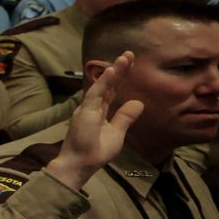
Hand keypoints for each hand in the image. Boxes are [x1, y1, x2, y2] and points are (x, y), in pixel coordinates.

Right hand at [46, 52, 141, 190]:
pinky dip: (105, 81)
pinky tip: (113, 70)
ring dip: (114, 71)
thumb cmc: (95, 152)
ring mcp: (87, 108)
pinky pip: (96, 93)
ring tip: (125, 57)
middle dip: (119, 69)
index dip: (120, 78)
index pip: (111, 90)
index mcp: (99, 111)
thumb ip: (125, 118)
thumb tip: (138, 103)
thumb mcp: (116, 134)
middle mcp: (91, 106)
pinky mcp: (85, 111)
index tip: (130, 64)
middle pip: (107, 84)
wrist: (79, 164)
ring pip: (102, 85)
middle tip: (130, 54)